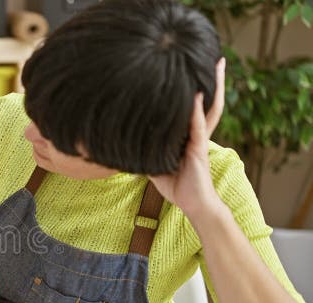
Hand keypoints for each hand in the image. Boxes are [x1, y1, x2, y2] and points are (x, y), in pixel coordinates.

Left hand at [149, 58, 225, 218]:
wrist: (193, 205)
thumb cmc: (177, 187)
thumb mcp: (155, 166)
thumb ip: (145, 152)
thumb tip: (124, 145)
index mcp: (189, 135)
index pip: (192, 107)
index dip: (193, 89)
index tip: (188, 68)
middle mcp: (197, 133)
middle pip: (207, 101)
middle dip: (213, 80)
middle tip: (216, 58)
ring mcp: (200, 140)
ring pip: (208, 108)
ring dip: (212, 86)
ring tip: (216, 65)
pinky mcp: (199, 149)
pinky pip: (197, 126)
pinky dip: (195, 110)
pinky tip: (195, 94)